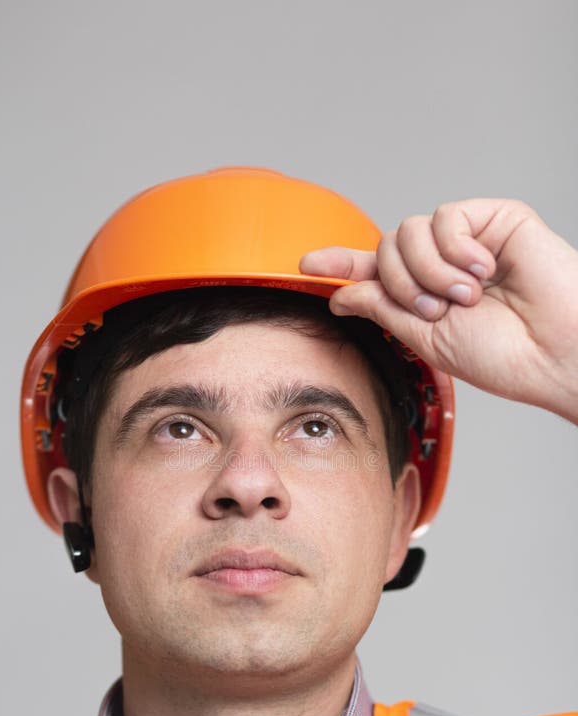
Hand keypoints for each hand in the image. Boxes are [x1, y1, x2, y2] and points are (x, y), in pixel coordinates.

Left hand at [300, 199, 577, 423]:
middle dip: (400, 284)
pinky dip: (456, 250)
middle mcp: (443, 265)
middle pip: (386, 249)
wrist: (553, 352)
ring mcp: (468, 241)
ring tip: (466, 298)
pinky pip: (445, 217)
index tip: (305, 263)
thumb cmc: (502, 354)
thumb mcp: (425, 337)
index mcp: (426, 295)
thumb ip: (382, 307)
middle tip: (435, 311)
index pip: (375, 272)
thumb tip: (340, 293)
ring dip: (428, 271)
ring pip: (408, 231)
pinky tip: (485, 272)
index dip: (341, 263)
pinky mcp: (495, 218)